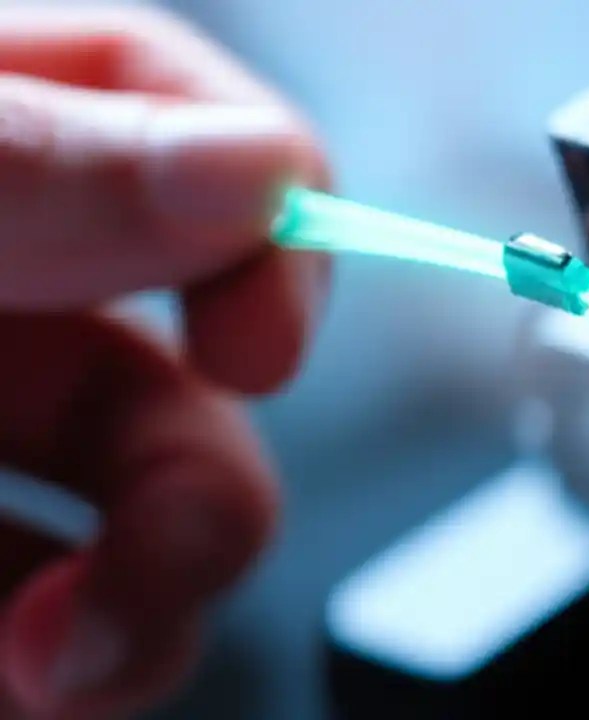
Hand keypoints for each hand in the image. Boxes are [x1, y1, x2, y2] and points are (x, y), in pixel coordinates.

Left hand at [0, 7, 327, 717]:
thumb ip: (23, 156)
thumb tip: (246, 170)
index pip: (178, 125)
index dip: (268, 223)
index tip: (261, 347)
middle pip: (180, 361)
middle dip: (207, 483)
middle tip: (172, 561)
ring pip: (129, 513)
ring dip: (148, 605)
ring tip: (69, 670)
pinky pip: (35, 619)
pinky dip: (61, 668)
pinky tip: (25, 685)